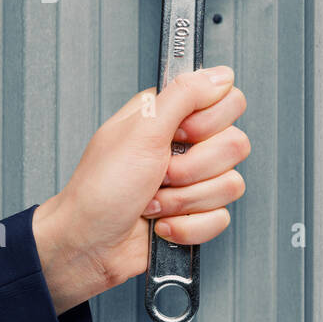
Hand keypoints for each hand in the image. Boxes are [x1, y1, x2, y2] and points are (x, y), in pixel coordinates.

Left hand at [31, 66, 249, 313]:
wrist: (88, 246)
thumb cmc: (100, 189)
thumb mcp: (140, 131)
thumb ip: (184, 95)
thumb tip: (220, 75)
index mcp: (171, 115)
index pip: (228, 102)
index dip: (208, 123)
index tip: (178, 135)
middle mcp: (186, 145)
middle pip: (234, 145)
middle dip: (192, 168)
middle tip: (160, 172)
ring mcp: (194, 181)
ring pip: (230, 185)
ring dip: (184, 200)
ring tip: (153, 200)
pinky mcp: (198, 213)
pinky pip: (221, 218)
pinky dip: (187, 226)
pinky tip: (162, 222)